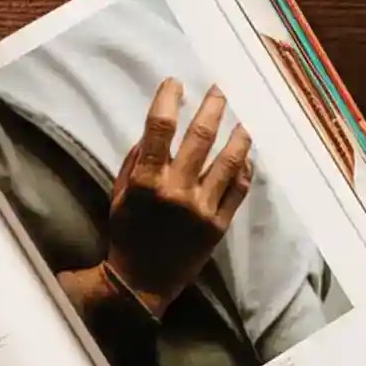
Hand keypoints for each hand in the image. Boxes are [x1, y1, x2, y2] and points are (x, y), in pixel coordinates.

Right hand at [105, 78, 252, 316]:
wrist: (141, 282)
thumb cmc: (127, 233)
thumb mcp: (120, 193)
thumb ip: (137, 159)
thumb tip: (158, 128)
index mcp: (146, 180)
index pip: (160, 128)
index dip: (168, 99)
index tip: (176, 83)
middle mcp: (176, 191)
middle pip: (201, 136)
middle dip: (213, 107)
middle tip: (220, 91)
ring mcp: (202, 208)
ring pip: (229, 160)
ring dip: (239, 134)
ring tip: (244, 120)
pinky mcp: (219, 225)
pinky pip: (238, 189)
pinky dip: (244, 169)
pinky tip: (246, 156)